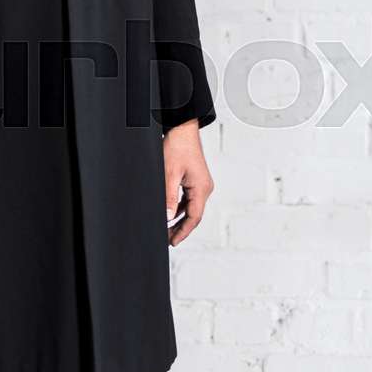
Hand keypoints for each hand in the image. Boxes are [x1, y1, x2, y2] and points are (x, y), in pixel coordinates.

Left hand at [163, 120, 213, 246]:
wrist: (182, 128)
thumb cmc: (177, 146)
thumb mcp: (169, 173)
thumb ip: (169, 196)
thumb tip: (168, 217)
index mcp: (201, 188)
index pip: (194, 218)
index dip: (183, 232)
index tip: (173, 242)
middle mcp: (205, 188)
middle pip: (194, 215)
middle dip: (180, 228)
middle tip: (167, 239)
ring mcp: (201, 184)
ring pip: (191, 208)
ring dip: (179, 218)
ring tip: (166, 228)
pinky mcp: (196, 180)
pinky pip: (189, 199)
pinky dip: (180, 208)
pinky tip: (170, 212)